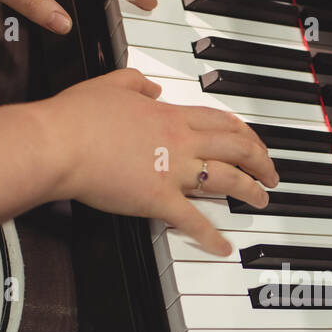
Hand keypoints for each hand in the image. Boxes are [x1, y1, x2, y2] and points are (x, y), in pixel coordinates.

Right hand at [42, 69, 279, 256]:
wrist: (59, 143)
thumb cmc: (78, 116)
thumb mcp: (111, 84)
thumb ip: (137, 84)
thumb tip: (153, 89)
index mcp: (170, 115)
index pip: (219, 121)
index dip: (243, 132)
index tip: (252, 141)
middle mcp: (180, 141)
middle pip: (236, 147)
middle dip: (261, 160)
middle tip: (271, 173)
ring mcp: (172, 171)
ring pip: (226, 179)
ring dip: (250, 190)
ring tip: (262, 200)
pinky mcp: (158, 199)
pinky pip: (193, 220)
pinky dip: (211, 236)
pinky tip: (224, 247)